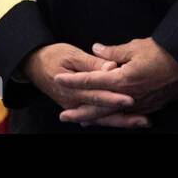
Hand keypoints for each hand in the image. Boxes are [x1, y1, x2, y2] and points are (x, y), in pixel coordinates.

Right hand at [23, 43, 142, 127]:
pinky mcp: (78, 107)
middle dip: (124, 116)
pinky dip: (113, 120)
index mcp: (72, 89)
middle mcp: (74, 103)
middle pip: (102, 113)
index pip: (97, 96)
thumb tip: (111, 67)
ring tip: (142, 122)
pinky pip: (97, 117)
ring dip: (122, 121)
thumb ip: (93, 63)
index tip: (131, 99)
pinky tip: (128, 121)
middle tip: (143, 119)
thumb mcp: (72, 55)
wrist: (34, 64)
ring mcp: (75, 107)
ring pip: (101, 119)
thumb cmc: (54, 56)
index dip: (114, 98)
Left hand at [54, 39, 177, 125]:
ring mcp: (140, 104)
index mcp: (121, 79)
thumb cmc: (163, 51)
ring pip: (112, 115)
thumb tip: (96, 49)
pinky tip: (111, 119)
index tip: (58, 79)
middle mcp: (128, 96)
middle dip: (79, 111)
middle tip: (63, 116)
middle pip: (98, 107)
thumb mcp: (135, 47)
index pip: (91, 80)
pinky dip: (116, 118)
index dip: (73, 80)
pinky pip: (128, 116)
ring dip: (96, 118)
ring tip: (82, 121)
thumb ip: (113, 52)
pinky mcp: (151, 106)